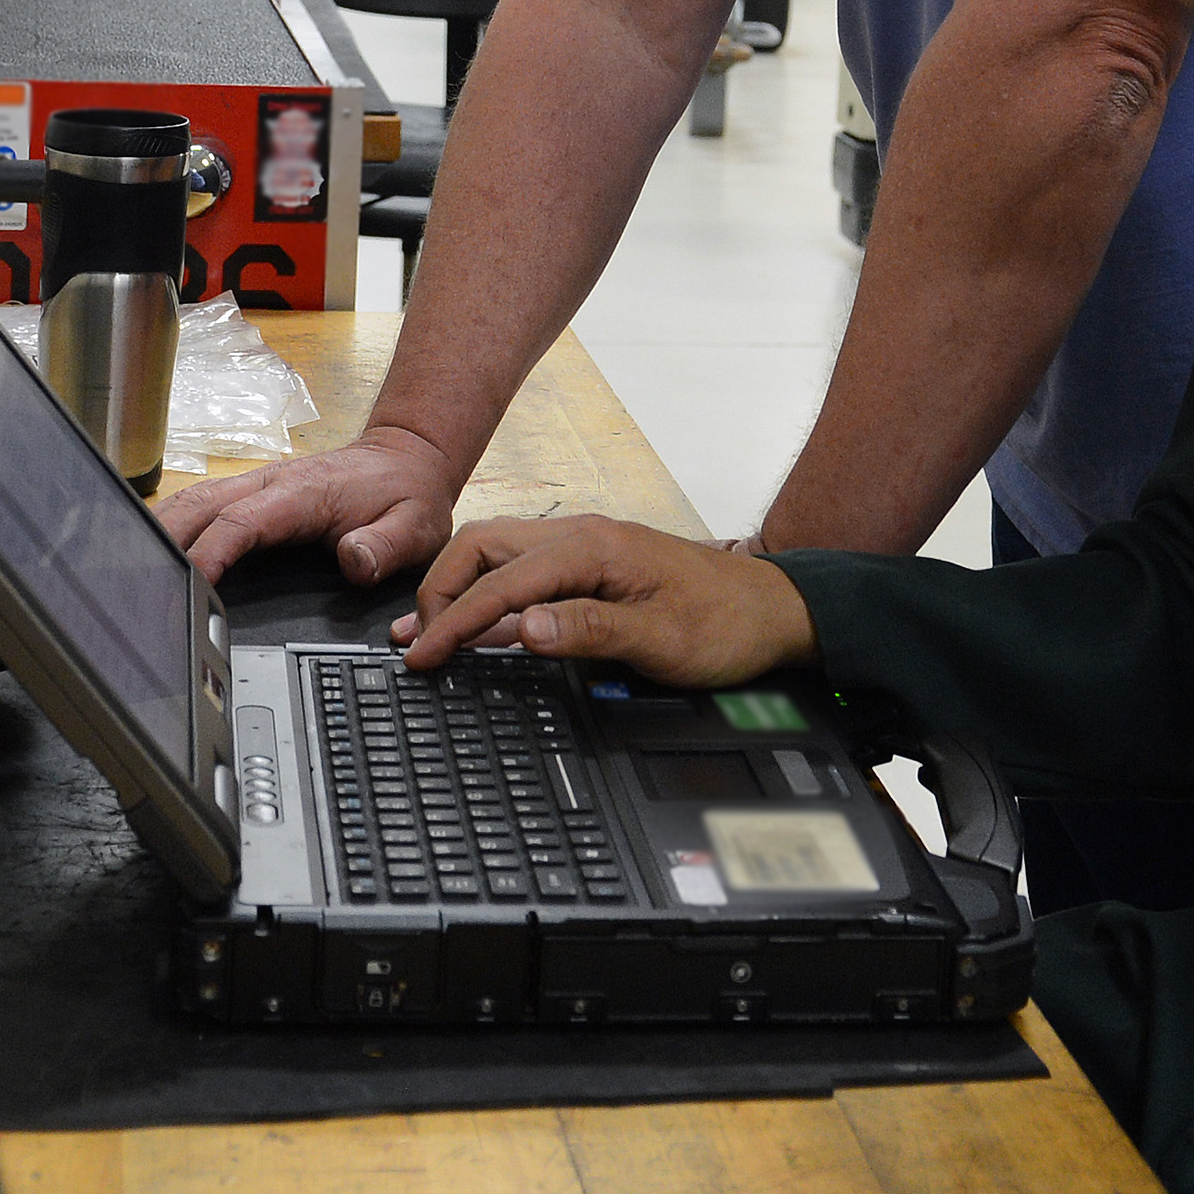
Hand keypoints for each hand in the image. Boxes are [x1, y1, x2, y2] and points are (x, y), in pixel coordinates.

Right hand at [152, 425, 459, 585]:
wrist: (408, 458)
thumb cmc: (407, 495)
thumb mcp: (415, 526)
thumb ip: (386, 546)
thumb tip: (352, 560)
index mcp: (301, 494)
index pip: (241, 522)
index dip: (211, 551)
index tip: (189, 581)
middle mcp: (269, 483)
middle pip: (200, 506)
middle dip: (163, 540)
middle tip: (133, 580)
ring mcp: (256, 485)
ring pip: (192, 501)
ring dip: (158, 529)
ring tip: (125, 566)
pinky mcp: (251, 493)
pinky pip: (201, 504)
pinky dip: (171, 523)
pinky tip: (149, 547)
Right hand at [391, 514, 817, 686]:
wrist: (775, 610)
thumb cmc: (726, 624)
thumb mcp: (660, 638)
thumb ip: (588, 630)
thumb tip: (521, 628)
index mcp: (592, 548)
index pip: (502, 582)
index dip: (455, 622)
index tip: (423, 657)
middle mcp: (581, 536)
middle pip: (484, 547)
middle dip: (441, 591)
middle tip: (418, 644)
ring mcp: (585, 547)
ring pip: (498, 552)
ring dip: (458, 587)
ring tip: (425, 630)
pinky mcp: (592, 564)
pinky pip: (523, 567)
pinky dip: (488, 591)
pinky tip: (477, 621)